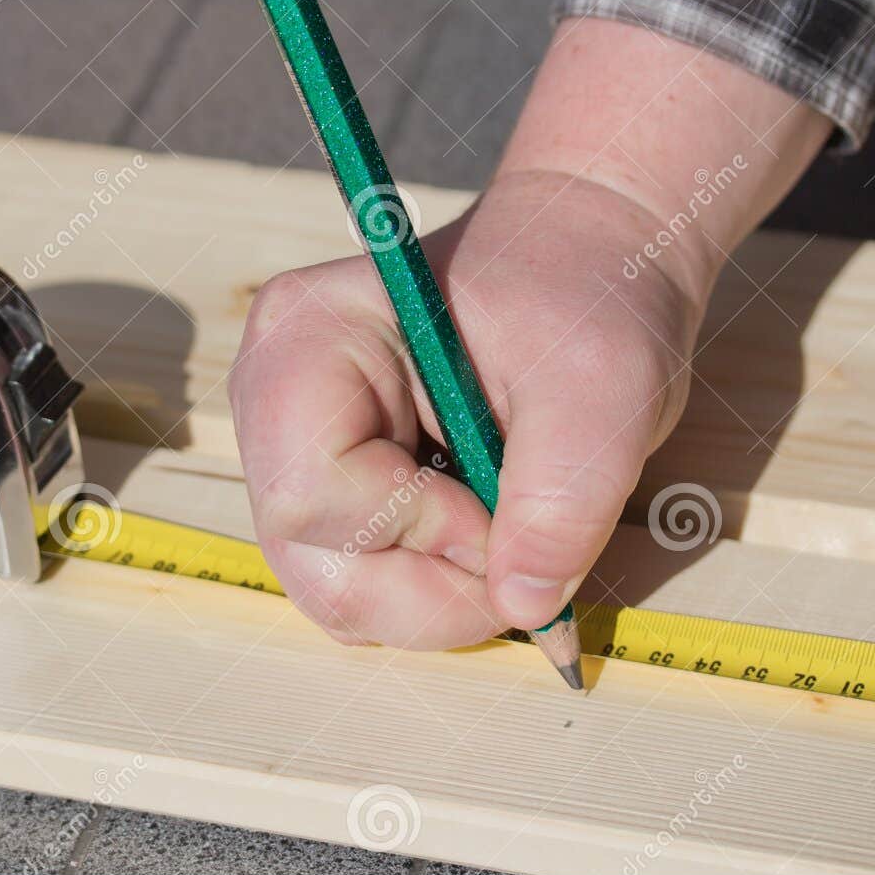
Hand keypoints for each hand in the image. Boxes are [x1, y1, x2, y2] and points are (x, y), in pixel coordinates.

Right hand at [229, 171, 708, 646]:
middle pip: (310, 557)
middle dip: (429, 587)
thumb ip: (562, 499)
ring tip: (509, 535)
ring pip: (333, 587)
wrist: (589, 265)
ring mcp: (293, 453)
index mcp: (307, 341)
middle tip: (521, 554)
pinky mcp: (330, 493)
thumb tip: (524, 608)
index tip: (504, 512)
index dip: (416, 531)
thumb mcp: (600, 391)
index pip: (310, 494)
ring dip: (437, 594)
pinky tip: (484, 534)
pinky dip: (432, 589)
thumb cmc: (586, 297)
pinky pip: (356, 585)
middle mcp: (274, 401)